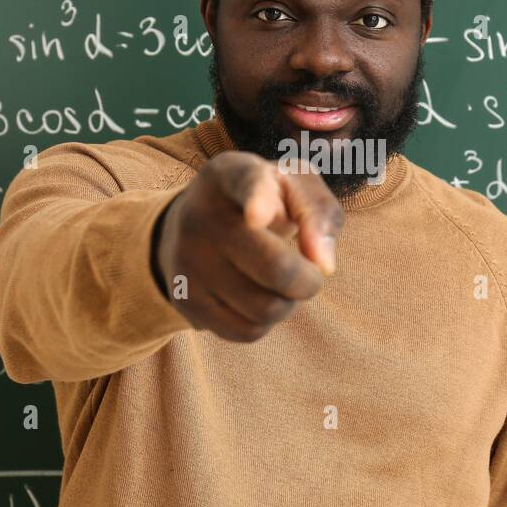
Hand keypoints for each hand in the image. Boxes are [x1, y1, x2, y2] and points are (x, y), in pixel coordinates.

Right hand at [154, 151, 342, 341]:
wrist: (197, 224)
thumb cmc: (264, 201)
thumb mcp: (294, 186)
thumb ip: (320, 212)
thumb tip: (324, 265)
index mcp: (230, 174)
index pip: (246, 183)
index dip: (257, 200)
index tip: (257, 216)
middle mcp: (200, 214)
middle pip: (275, 268)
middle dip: (308, 280)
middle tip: (308, 272)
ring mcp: (186, 259)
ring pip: (265, 308)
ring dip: (287, 303)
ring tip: (276, 281)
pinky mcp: (183, 299)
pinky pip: (246, 332)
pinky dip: (264, 322)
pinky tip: (255, 298)